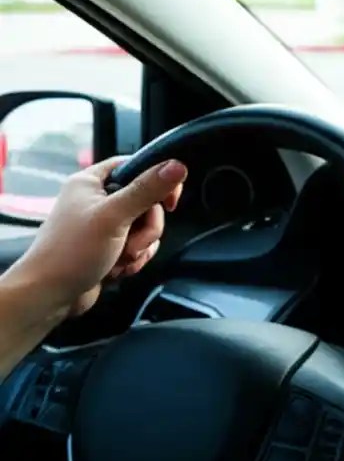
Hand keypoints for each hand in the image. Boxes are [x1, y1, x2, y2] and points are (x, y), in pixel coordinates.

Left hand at [6, 157, 186, 322]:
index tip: (170, 201)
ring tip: (120, 259)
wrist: (49, 294)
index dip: (156, 180)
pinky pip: (138, 246)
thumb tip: (178, 166)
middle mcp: (97, 200)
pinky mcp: (109, 246)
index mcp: (91, 182)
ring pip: (145, 228)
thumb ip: (147, 190)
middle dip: (146, 229)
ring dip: (140, 247)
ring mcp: (103, 225)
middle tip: (133, 243)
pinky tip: (117, 269)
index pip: (134, 166)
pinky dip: (134, 259)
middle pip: (146, 202)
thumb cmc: (73, 251)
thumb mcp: (114, 217)